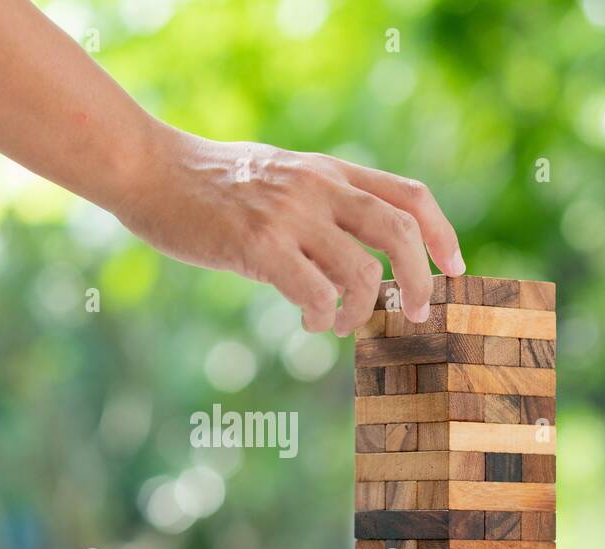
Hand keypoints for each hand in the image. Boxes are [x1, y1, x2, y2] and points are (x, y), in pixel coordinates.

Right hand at [117, 127, 465, 335]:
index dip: (443, 235)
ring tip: (344, 323)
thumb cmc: (208, 183)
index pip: (410, 195)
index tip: (454, 269)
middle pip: (400, 232)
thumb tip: (353, 250)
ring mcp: (290, 215)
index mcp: (329, 170)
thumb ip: (318, 201)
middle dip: (421, 280)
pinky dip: (323, 317)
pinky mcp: (259, 244)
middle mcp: (318, 187)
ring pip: (362, 271)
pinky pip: (316, 293)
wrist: (150, 170)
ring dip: (363, 310)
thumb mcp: (278, 174)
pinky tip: (310, 320)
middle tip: (419, 313)